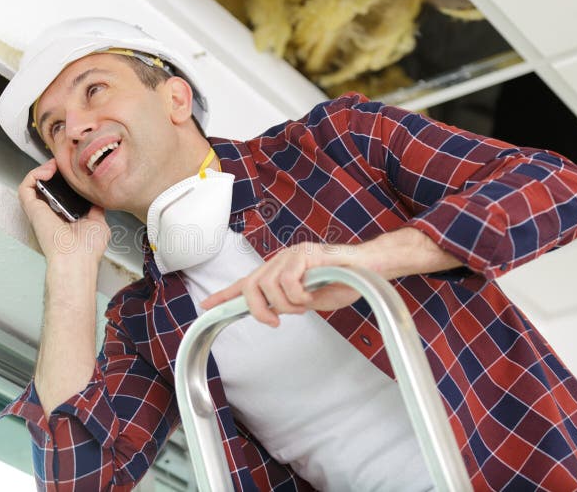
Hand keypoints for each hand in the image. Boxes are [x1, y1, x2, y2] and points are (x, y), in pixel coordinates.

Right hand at [18, 158, 109, 262]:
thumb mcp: (98, 222)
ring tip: (56, 164)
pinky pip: (26, 186)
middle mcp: (50, 212)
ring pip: (33, 183)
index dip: (65, 178)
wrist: (78, 259)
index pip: (61, 192)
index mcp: (65, 216)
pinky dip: (34, 174)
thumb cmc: (88, 249)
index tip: (75, 168)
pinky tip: (48, 171)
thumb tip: (98, 196)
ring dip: (43, 169)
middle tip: (65, 162)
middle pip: (46, 184)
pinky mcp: (32, 209)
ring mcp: (40, 210)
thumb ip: (96, 208)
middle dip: (54, 170)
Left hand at [200, 228, 464, 327]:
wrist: (370, 269)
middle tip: (275, 321)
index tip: (207, 306)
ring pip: (269, 286)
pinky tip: (312, 296)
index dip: (225, 295)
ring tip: (306, 305)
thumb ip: (289, 303)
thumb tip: (273, 311)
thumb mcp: (310, 300)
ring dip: (286, 305)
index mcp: (280, 271)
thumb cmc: (343, 283)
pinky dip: (299, 296)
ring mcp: (292, 254)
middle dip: (259, 309)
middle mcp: (281, 259)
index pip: (247, 282)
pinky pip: (289, 282)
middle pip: (251, 286)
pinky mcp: (305, 254)